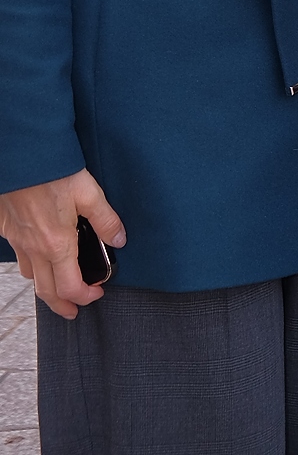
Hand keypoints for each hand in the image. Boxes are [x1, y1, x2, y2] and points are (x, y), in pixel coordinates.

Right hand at [0, 169, 124, 318]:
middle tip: (74, 309)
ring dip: (45, 286)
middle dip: (62, 305)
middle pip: (46, 292)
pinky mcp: (8, 230)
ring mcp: (18, 241)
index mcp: (57, 245)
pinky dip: (31, 264)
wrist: (24, 156)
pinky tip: (40, 254)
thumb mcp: (89, 193)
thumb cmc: (54, 171)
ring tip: (59, 283)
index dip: (86, 297)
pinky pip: (19, 256)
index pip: (70, 287)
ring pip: (31, 276)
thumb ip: (106, 219)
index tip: (98, 293)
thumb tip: (119, 239)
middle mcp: (34, 249)